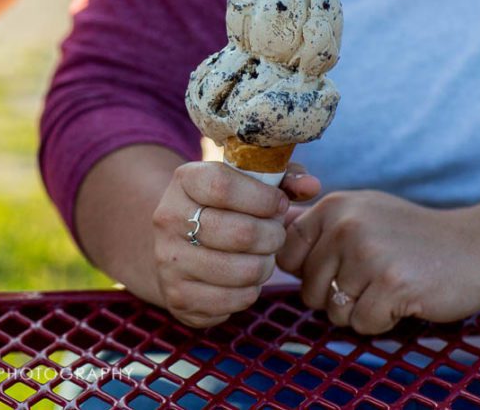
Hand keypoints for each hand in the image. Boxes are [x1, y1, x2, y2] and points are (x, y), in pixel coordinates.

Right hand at [151, 161, 318, 327]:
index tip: (278, 204)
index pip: (225, 187)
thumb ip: (282, 178)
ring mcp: (169, 260)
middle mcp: (168, 219)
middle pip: (240, 232)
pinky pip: (234, 301)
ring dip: (264, 266)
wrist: (178, 244)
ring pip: (242, 271)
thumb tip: (312, 186)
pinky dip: (249, 292)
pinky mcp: (177, 296)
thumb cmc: (224, 208)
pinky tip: (242, 278)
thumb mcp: (246, 182)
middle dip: (272, 236)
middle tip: (275, 235)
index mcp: (184, 181)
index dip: (264, 198)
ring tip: (261, 256)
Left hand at [278, 191, 479, 333]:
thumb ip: (317, 225)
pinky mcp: (392, 285)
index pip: (285, 253)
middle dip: (333, 296)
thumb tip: (269, 230)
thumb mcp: (360, 214)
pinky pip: (361, 324)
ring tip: (385, 288)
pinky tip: (400, 300)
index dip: (304, 272)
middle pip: (306, 287)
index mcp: (332, 207)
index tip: (333, 269)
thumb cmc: (409, 236)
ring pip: (332, 310)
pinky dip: (379, 322)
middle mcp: (345, 226)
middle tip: (370, 279)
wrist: (474, 248)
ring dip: (357, 311)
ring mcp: (368, 255)